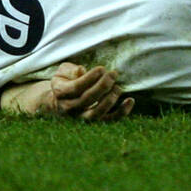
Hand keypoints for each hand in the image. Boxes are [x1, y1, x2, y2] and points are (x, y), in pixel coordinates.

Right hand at [1, 62, 133, 120]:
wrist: (60, 101)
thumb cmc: (65, 81)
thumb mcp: (63, 71)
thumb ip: (71, 70)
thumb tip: (82, 71)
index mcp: (61, 92)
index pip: (77, 87)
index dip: (90, 78)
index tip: (102, 68)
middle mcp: (70, 108)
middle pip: (88, 99)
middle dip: (103, 86)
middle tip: (113, 74)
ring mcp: (82, 117)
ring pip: (97, 113)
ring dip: (110, 100)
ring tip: (118, 87)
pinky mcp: (95, 122)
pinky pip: (109, 121)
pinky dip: (121, 113)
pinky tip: (130, 100)